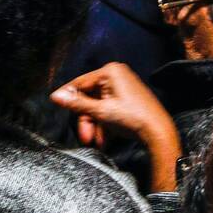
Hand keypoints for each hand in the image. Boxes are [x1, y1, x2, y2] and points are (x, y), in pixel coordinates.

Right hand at [51, 62, 181, 191]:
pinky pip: (109, 107)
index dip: (68, 95)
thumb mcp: (100, 112)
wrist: (157, 131)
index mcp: (109, 71)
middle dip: (87, 119)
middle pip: (90, 97)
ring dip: (96, 124)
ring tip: (98, 141)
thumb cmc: (131, 117)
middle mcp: (116, 74)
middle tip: (85, 137)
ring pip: (99, 105)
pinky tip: (105, 138)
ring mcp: (122, 85)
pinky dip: (105, 122)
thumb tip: (56, 96)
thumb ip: (77, 104)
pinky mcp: (127, 97)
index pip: (81, 82)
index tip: (55, 103)